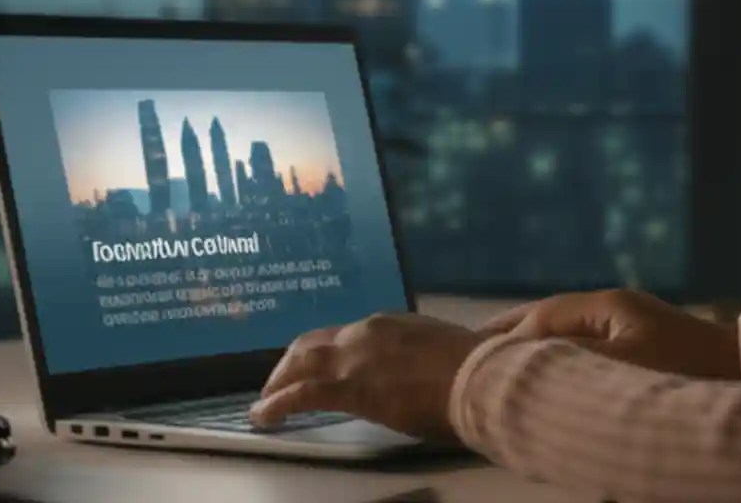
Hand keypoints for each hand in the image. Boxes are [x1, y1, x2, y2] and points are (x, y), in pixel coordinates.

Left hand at [250, 313, 484, 439]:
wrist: (476, 378)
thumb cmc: (471, 369)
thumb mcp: (443, 349)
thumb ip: (421, 353)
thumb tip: (423, 365)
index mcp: (389, 325)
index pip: (345, 336)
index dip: (327, 352)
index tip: (322, 366)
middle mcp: (365, 333)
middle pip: (313, 344)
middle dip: (293, 362)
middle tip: (280, 381)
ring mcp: (354, 358)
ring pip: (301, 364)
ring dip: (279, 381)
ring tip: (266, 400)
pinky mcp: (349, 387)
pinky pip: (300, 395)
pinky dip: (277, 404)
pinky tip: (264, 415)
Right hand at [480, 289, 740, 379]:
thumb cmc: (686, 371)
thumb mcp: (627, 365)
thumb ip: (576, 356)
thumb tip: (529, 354)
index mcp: (609, 306)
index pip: (546, 316)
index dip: (512, 336)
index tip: (483, 358)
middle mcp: (615, 306)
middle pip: (552, 314)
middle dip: (514, 330)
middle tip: (474, 343)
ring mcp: (628, 321)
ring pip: (568, 326)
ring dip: (535, 339)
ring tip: (501, 352)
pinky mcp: (641, 339)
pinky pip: (585, 339)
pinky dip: (559, 348)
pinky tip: (550, 363)